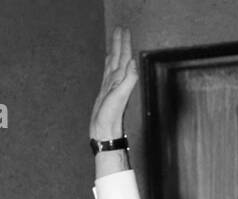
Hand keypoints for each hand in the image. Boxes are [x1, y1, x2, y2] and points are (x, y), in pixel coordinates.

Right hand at [90, 25, 137, 140]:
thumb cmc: (111, 116)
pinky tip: (109, 58)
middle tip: (120, 29)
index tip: (124, 30)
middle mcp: (118, 80)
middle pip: (119, 56)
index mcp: (122, 79)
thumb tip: (133, 62)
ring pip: (113, 62)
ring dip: (115, 49)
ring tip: (115, 38)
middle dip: (120, 42)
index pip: (124, 57)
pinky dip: (109, 62)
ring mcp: (111, 84)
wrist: (104, 131)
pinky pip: (108, 71)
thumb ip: (129, 79)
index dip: (125, 43)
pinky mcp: (105, 90)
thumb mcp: (120, 96)